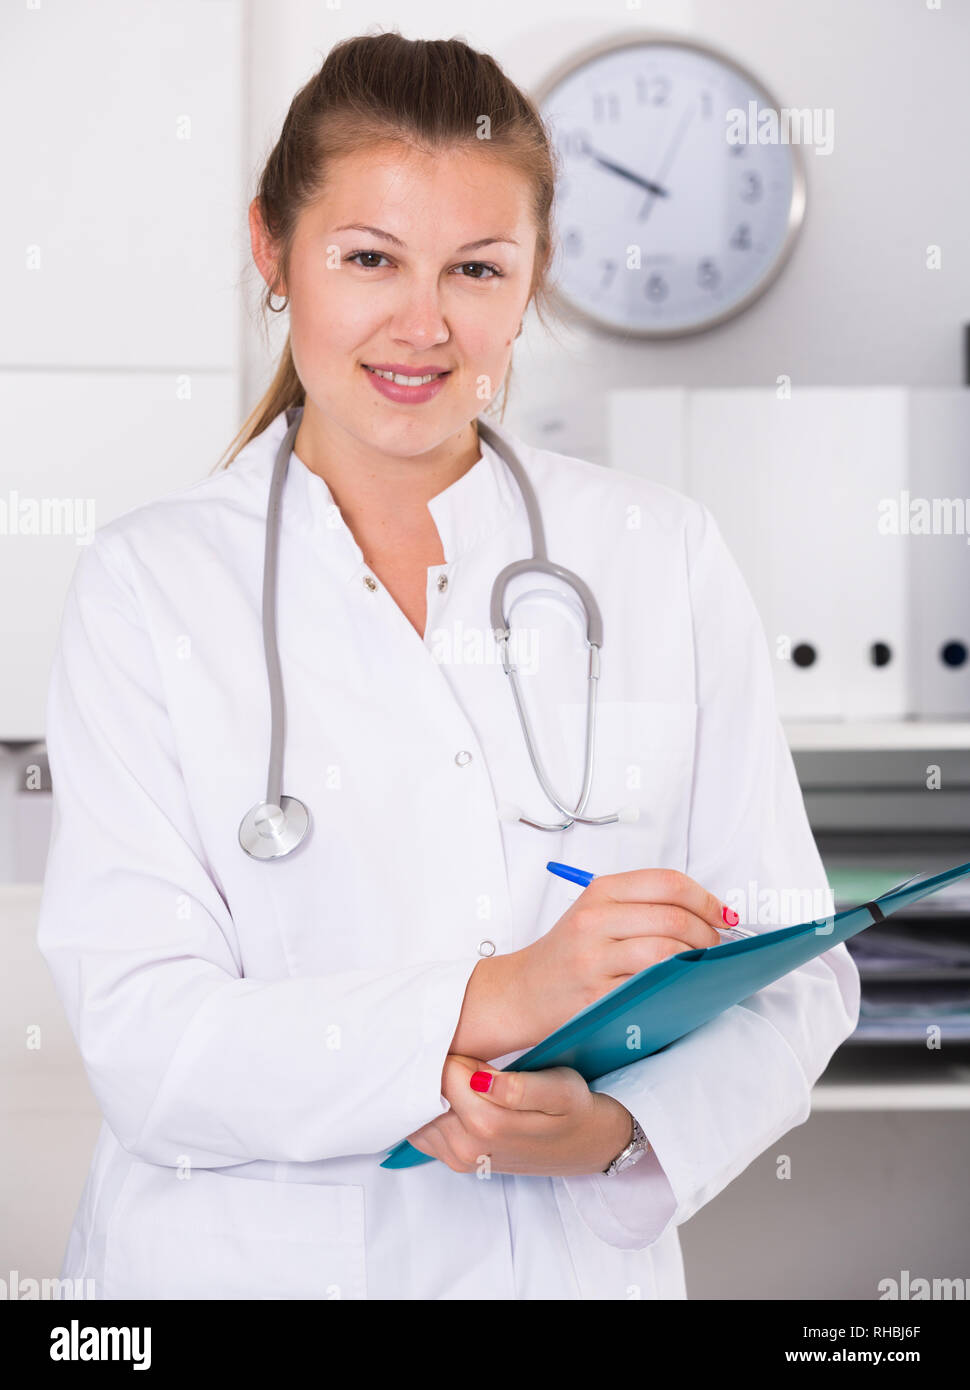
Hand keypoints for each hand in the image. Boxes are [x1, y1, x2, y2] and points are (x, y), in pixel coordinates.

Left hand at [405, 1054, 635, 1176]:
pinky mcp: (457, 1161)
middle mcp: (466, 1148)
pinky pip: (424, 1131)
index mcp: (488, 1125)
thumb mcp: (560, 1090)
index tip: (473, 1045)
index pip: (443, 1073)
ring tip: (460, 1069)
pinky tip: (452, 1092)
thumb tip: (478, 1081)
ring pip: (419, 1113)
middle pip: (426, 1094)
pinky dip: (427, 1108)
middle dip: (438, 1069)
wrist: (586, 1146)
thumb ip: (519, 1088)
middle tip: (464, 1052)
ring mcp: (459, 1158)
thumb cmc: (574, 1109)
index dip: (456, 1052)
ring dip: (430, 1088)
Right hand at [501, 868, 727, 1049]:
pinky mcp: (596, 996)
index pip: (667, 883)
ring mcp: (594, 960)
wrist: (520, 992)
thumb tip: (707, 913)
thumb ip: (642, 906)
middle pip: (672, 918)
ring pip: (665, 952)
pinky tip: (680, 987)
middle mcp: (594, 921)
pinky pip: (650, 987)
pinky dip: (675, 986)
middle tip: (717, 946)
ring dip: (696, 961)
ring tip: (700, 967)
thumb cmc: (566, 954)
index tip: (723, 915)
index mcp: (599, 892)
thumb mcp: (595, 913)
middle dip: (708, 933)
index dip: (706, 898)